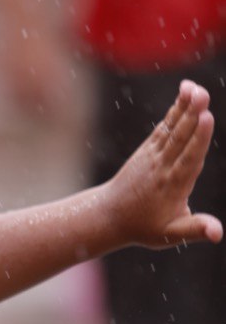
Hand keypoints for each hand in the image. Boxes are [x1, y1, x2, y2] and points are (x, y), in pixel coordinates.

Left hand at [106, 80, 223, 249]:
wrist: (110, 216)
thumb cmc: (144, 227)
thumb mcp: (170, 235)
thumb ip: (195, 230)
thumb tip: (218, 234)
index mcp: (173, 187)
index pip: (188, 160)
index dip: (197, 140)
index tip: (206, 119)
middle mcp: (163, 167)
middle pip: (180, 139)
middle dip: (191, 116)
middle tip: (202, 95)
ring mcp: (154, 155)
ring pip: (172, 128)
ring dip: (184, 107)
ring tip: (196, 88)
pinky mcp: (149, 148)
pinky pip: (165, 126)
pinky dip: (175, 109)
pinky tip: (186, 91)